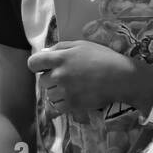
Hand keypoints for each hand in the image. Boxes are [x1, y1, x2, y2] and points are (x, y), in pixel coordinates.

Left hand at [27, 40, 152, 113]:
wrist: (120, 77)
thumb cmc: (103, 57)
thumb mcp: (81, 45)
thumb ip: (60, 48)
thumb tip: (45, 53)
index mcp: (60, 58)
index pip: (33, 63)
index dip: (37, 66)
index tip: (45, 68)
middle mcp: (59, 75)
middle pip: (42, 81)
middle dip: (51, 80)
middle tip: (66, 78)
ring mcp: (65, 91)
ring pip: (49, 95)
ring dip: (57, 93)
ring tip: (72, 88)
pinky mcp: (72, 104)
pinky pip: (57, 107)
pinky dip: (63, 103)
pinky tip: (74, 97)